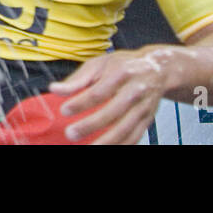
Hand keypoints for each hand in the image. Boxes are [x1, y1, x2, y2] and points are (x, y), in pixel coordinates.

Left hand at [48, 48, 170, 143]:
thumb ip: (77, 79)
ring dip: (107, 141)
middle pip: (113, 112)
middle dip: (91, 125)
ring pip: (125, 129)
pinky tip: (108, 148)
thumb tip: (55, 89)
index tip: (64, 110)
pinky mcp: (147, 120)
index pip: (99, 91)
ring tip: (90, 148)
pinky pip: (135, 136)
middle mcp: (134, 91)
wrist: (158, 68)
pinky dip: (122, 145)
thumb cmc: (124, 65)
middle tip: (71, 133)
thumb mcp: (99, 64)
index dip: (81, 102)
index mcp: (121, 73)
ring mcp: (143, 107)